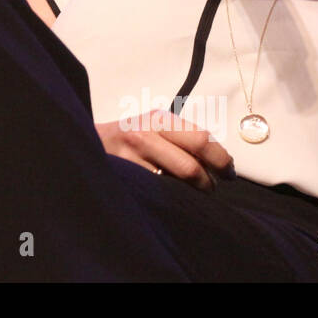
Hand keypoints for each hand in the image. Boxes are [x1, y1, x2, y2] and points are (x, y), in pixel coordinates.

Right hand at [95, 109, 234, 191]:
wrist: (88, 142)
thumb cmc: (128, 137)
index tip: (229, 172)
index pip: (201, 139)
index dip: (221, 160)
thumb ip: (182, 138)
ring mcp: (131, 159)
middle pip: (191, 166)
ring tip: (191, 193)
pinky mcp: (124, 177)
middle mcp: (144, 135)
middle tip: (212, 187)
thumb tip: (219, 161)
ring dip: (190, 193)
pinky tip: (171, 196)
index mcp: (158, 119)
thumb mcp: (155, 126)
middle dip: (209, 182)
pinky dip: (171, 198)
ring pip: (176, 183)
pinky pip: (158, 193)